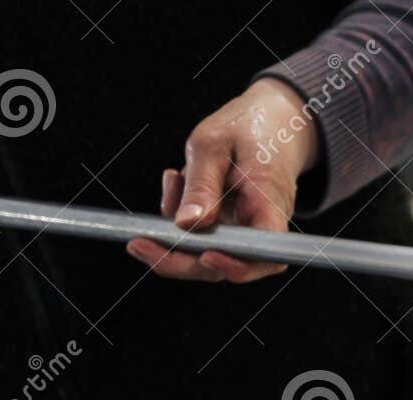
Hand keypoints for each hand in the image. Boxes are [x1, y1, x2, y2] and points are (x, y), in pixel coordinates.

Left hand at [126, 78, 319, 283]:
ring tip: (174, 180)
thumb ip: (201, 186)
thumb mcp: (214, 144)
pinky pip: (201, 234)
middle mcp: (262, 226)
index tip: (205, 255)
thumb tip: (187, 225)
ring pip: (207, 251)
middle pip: (227, 264)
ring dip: (176, 229)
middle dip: (180, 259)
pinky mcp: (230, 225)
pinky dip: (180, 214)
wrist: (273, 121)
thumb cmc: (248, 127)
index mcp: (270, 204)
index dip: (236, 264)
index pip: (263, 252)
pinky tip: (178, 182)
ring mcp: (246, 229)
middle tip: (139, 244)